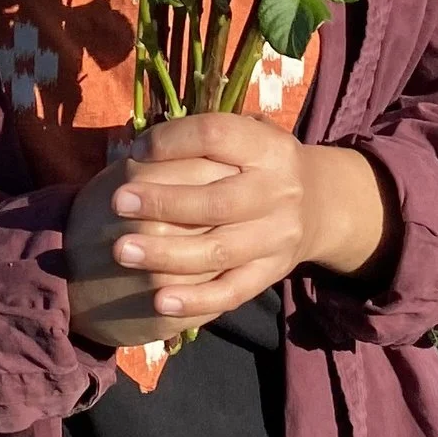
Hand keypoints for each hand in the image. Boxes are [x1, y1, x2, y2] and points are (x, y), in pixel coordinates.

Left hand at [70, 113, 394, 342]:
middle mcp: (278, 192)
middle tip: (118, 203)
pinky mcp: (270, 274)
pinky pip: (231, 292)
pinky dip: (195, 300)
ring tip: (122, 251)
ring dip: (167, 253)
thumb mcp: (247, 136)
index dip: (173, 141)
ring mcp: (276, 238)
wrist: (318, 205)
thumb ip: (202, 140)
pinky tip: (159, 300)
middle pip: (218, 201)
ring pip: (219, 251)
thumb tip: (135, 146)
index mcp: (268, 148)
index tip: (138, 150)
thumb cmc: (259, 165)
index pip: (217, 136)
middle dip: (164, 203)